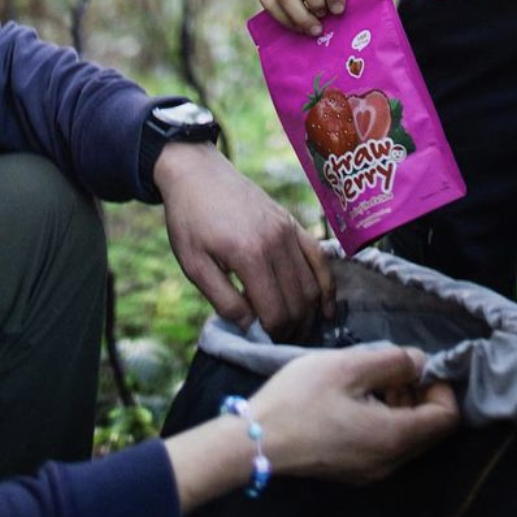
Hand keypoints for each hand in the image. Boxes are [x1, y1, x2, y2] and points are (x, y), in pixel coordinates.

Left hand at [154, 141, 333, 336]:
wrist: (198, 173)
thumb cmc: (189, 220)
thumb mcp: (193, 265)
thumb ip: (223, 300)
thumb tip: (250, 326)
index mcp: (249, 254)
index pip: (275, 311)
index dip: (272, 335)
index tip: (261, 344)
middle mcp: (276, 241)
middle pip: (298, 300)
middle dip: (291, 329)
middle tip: (277, 343)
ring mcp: (289, 229)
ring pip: (312, 283)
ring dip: (308, 313)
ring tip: (295, 331)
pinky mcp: (292, 222)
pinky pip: (319, 257)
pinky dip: (326, 285)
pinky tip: (326, 307)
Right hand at [253, 345, 459, 480]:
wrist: (254, 441)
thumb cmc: (301, 399)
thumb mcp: (349, 366)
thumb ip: (392, 362)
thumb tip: (422, 362)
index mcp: (392, 438)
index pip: (447, 417)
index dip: (441, 385)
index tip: (417, 364)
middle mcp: (389, 463)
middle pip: (431, 430)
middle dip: (421, 395)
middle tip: (393, 369)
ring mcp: (371, 472)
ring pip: (410, 438)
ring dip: (403, 406)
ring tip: (373, 379)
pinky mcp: (354, 471)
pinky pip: (388, 445)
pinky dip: (386, 419)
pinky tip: (358, 399)